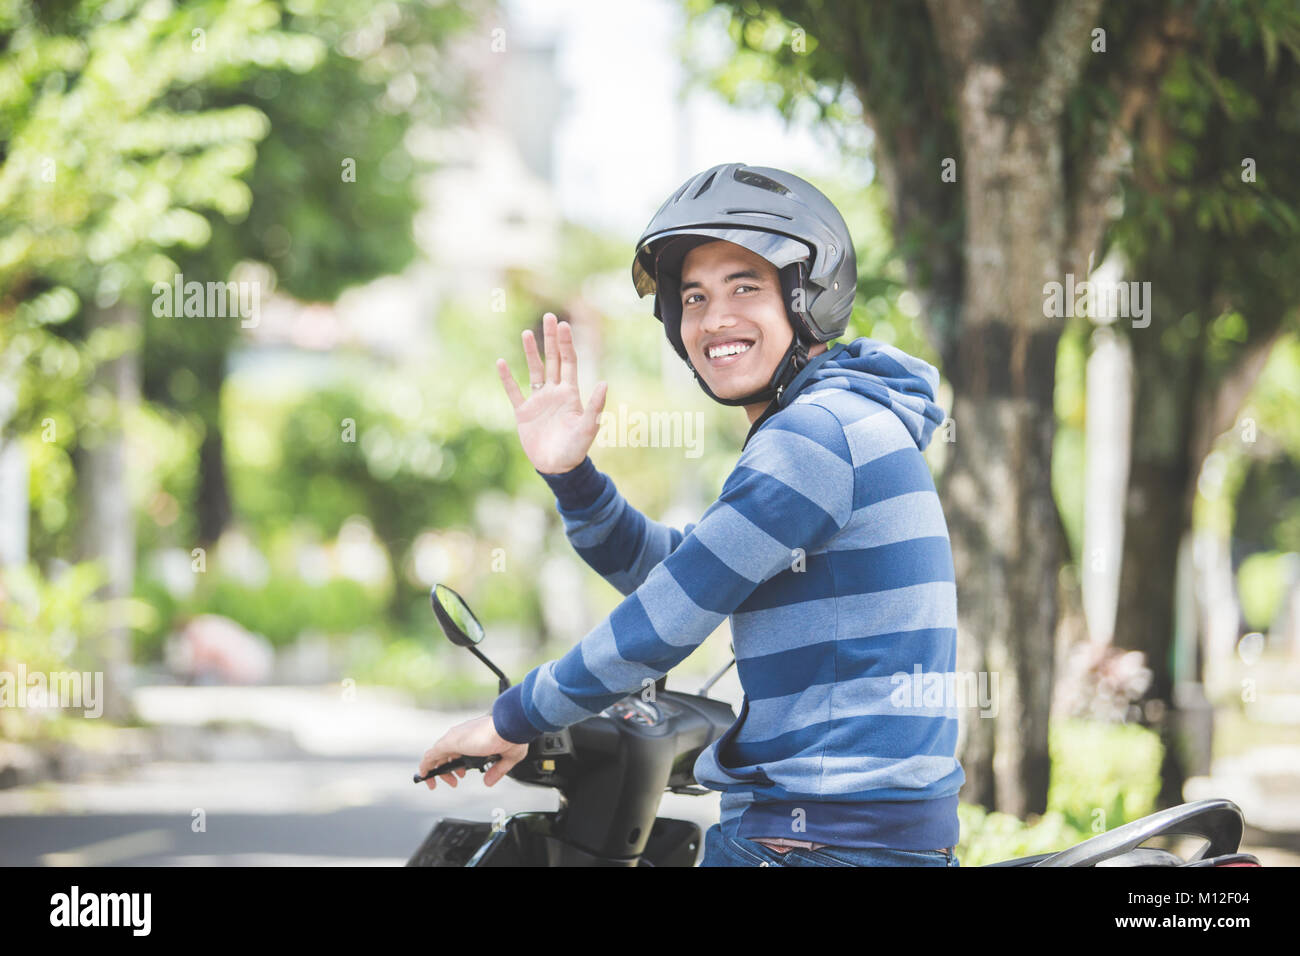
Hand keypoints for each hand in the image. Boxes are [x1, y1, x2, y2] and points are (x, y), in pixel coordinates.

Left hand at [418, 714, 529, 789]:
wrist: (509, 726)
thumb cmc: (512, 736)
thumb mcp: (507, 758)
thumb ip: (497, 770)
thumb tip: (489, 781)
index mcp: (475, 737)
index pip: (459, 750)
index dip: (458, 764)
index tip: (463, 774)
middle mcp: (462, 736)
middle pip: (446, 754)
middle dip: (449, 769)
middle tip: (455, 781)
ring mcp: (454, 739)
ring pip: (436, 756)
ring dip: (436, 770)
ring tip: (438, 782)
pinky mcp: (448, 743)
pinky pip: (430, 757)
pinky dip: (425, 767)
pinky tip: (424, 776)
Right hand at [497, 311, 607, 474]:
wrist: (557, 468)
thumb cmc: (576, 449)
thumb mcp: (588, 427)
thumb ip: (595, 406)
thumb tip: (605, 382)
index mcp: (570, 394)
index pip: (569, 362)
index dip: (566, 344)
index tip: (564, 325)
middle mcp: (554, 393)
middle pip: (553, 360)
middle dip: (552, 339)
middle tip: (550, 316)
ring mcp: (538, 401)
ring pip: (534, 371)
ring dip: (531, 353)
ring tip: (527, 333)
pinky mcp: (523, 413)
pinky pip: (514, 392)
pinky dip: (507, 379)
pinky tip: (501, 362)